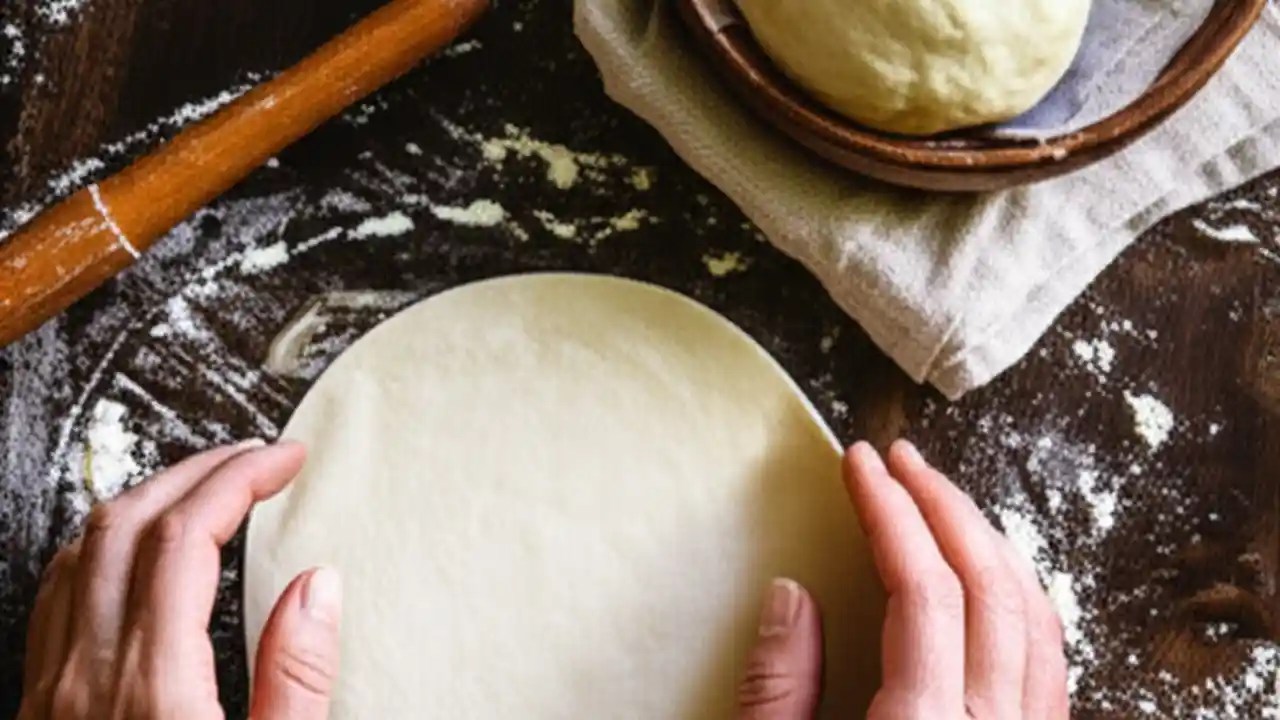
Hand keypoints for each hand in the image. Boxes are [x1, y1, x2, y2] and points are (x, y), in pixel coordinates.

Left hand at [19, 440, 341, 719]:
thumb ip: (296, 678)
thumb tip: (316, 587)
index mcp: (155, 687)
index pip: (186, 537)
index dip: (240, 479)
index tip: (284, 460)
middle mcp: (90, 676)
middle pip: (128, 524)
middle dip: (197, 471)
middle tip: (252, 458)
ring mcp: (54, 690)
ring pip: (83, 550)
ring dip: (148, 500)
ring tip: (203, 491)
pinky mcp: (39, 707)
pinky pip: (57, 596)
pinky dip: (102, 547)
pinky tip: (136, 551)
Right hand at [736, 440, 1069, 718]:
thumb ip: (779, 691)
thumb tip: (791, 595)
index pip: (923, 591)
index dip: (892, 513)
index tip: (862, 465)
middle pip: (991, 589)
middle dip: (945, 507)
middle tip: (903, 461)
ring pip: (1036, 618)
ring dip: (990, 543)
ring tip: (944, 500)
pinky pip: (1050, 661)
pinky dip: (1024, 598)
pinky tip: (992, 574)